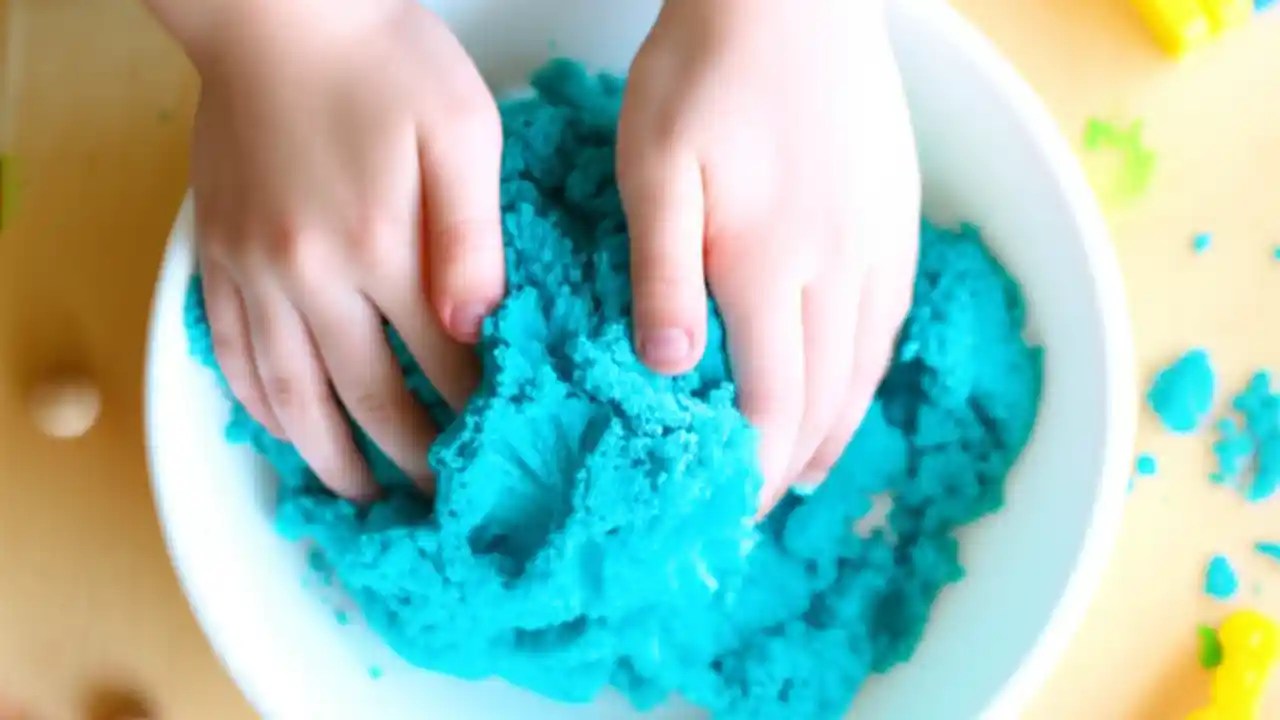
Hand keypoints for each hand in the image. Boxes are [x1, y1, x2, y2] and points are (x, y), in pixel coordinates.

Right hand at [185, 0, 503, 498]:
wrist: (276, 8)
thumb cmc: (382, 57)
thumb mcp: (461, 131)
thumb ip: (473, 236)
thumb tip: (477, 327)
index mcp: (381, 247)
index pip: (437, 360)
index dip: (468, 411)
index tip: (491, 448)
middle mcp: (308, 274)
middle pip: (363, 395)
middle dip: (405, 456)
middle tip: (432, 500)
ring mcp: (253, 268)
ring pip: (286, 391)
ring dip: (324, 452)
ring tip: (356, 493)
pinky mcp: (218, 251)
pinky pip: (230, 350)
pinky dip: (256, 401)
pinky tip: (278, 427)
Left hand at [619, 0, 920, 508]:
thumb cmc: (705, 70)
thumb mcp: (655, 166)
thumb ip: (662, 270)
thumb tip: (668, 367)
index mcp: (769, 265)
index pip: (770, 397)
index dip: (751, 463)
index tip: (727, 505)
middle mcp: (837, 268)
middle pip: (824, 394)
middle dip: (791, 459)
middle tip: (760, 501)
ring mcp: (875, 241)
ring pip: (864, 363)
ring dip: (838, 426)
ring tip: (811, 468)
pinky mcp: (894, 213)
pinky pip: (889, 315)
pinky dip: (869, 369)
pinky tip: (854, 380)